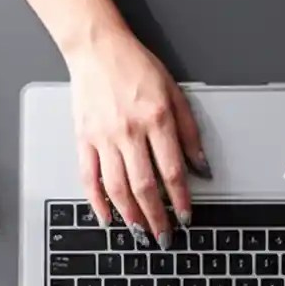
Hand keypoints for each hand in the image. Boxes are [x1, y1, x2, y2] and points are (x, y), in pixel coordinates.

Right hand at [67, 31, 205, 248]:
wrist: (97, 48)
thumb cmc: (136, 67)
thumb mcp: (175, 93)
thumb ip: (189, 133)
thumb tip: (201, 167)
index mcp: (156, 119)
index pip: (171, 171)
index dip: (181, 200)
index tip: (187, 217)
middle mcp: (129, 131)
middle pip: (144, 186)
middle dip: (157, 217)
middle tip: (164, 236)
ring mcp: (103, 137)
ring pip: (117, 187)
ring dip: (130, 216)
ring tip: (141, 232)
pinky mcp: (83, 138)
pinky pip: (89, 177)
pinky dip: (97, 202)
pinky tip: (107, 217)